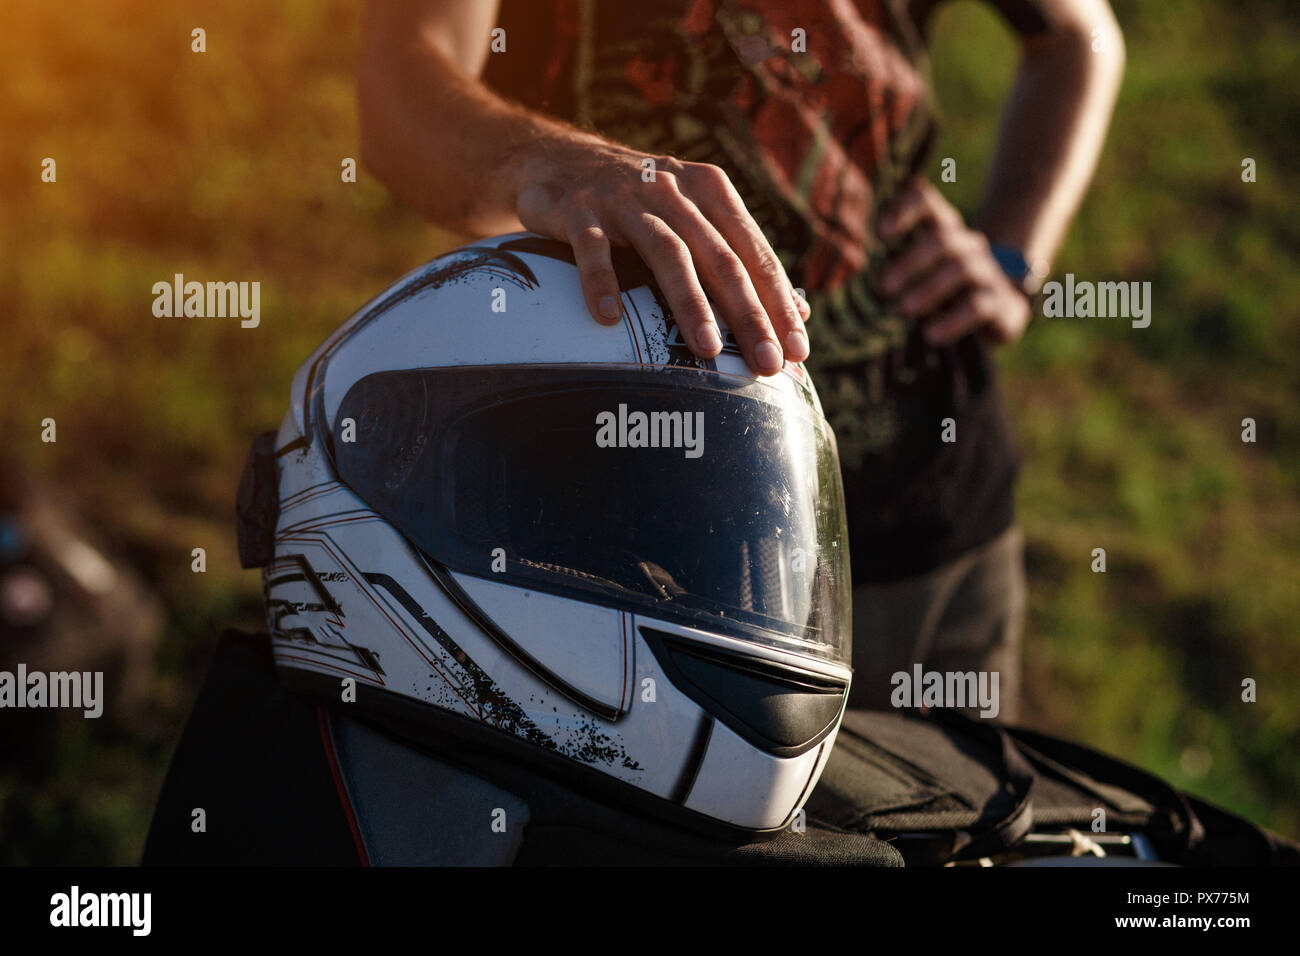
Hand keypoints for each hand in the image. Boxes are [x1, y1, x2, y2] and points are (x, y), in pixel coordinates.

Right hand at [509, 134, 810, 374]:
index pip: (754, 252)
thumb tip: (797, 315)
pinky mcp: (579, 208)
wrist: (559, 158)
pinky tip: (609, 319)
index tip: (797, 351)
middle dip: (748, 313)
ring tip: (709, 349)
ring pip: (667, 251)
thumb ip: (741, 259)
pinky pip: (592, 249)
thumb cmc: (639, 202)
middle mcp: (673, 190)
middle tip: (766, 363)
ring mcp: (625, 198)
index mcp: (711, 191)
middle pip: (720, 256)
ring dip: (690, 302)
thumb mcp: (694, 216)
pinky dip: (601, 282)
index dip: (778, 302)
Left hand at [876, 179, 1030, 346]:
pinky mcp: (1003, 304)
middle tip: (884, 287)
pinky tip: (932, 334)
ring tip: (905, 309)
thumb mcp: (917, 275)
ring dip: (930, 288)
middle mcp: (968, 244)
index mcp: (943, 230)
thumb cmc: (940, 293)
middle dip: (911, 261)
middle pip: (943, 238)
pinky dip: (954, 319)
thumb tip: (847, 277)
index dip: (904, 210)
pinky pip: (980, 306)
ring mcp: (988, 272)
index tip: (880, 233)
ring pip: (962, 268)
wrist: (997, 314)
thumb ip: (891, 266)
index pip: (926, 202)